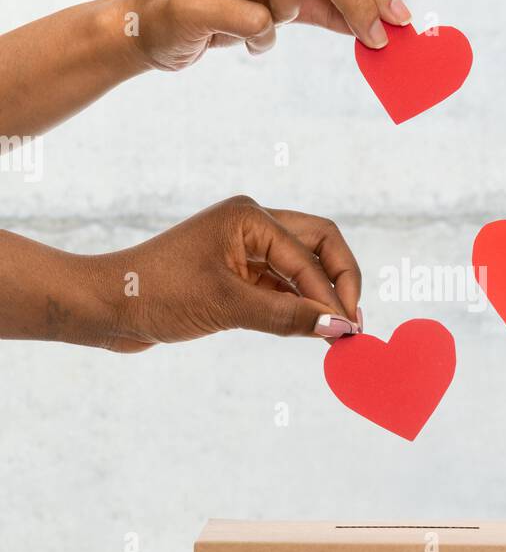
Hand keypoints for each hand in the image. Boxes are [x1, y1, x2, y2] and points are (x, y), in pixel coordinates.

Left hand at [88, 196, 361, 352]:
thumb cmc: (157, 294)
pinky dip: (297, 308)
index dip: (333, 292)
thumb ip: (287, 317)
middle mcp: (251, 226)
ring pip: (301, 270)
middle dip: (338, 282)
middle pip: (318, 246)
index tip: (348, 330)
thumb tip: (338, 327)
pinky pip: (280, 288)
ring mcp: (243, 251)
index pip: (311, 252)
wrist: (107, 306)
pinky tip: (310, 331)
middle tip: (352, 323)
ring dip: (319, 298)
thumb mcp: (227, 307)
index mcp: (250, 217)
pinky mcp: (235, 277)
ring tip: (337, 334)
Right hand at [122, 0, 410, 69]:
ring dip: (283, 16)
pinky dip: (257, 38)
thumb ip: (320, 6)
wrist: (141, 29)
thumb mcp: (272, 4)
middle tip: (381, 38)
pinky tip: (235, 39)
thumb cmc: (213, 13)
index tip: (400, 18)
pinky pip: (254, 20)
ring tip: (255, 26)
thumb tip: (374, 24)